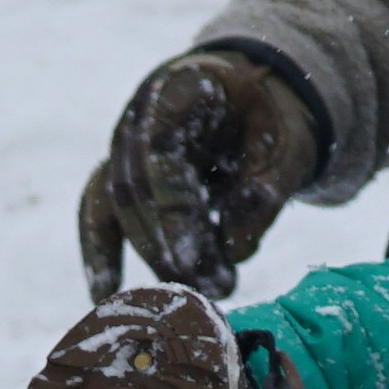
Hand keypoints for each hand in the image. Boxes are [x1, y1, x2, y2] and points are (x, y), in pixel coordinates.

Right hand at [74, 47, 323, 301]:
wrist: (253, 92)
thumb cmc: (271, 118)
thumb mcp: (288, 146)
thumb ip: (264, 195)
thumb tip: (232, 253)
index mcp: (179, 92)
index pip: (160, 156)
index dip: (170, 211)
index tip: (188, 261)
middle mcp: (138, 117)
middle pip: (135, 188)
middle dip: (168, 247)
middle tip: (211, 289)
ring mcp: (123, 146)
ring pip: (116, 206)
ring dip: (152, 256)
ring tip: (199, 296)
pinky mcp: (119, 175)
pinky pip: (100, 215)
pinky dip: (102, 253)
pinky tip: (106, 294)